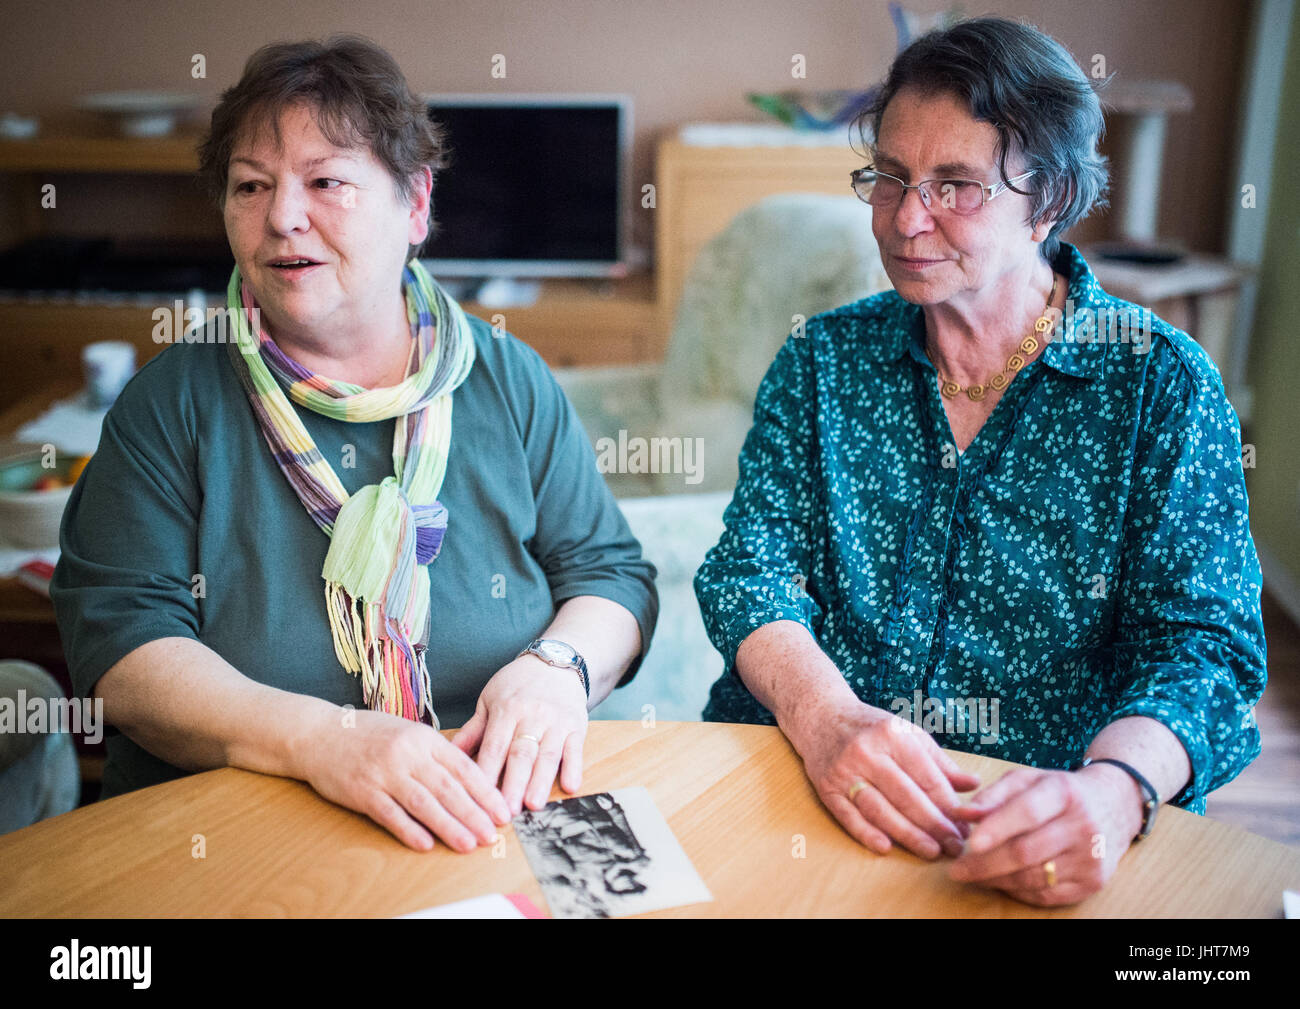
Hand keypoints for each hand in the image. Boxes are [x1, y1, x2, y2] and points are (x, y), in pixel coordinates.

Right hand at [291, 706, 510, 852]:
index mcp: (424, 738)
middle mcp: (407, 753)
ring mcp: (384, 772)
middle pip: (447, 788)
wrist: (319, 734)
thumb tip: (472, 780)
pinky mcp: (362, 791)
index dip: (485, 792)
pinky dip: (409, 830)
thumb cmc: (369, 735)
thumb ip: (437, 753)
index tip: (502, 811)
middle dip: (474, 814)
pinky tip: (426, 844)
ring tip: (468, 844)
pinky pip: (390, 814)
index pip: (463, 767)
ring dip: (449, 826)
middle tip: (492, 834)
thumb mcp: (409, 733)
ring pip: (424, 803)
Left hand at [453, 654, 588, 815]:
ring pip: (548, 754)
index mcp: (507, 710)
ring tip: (534, 805)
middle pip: (521, 754)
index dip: (487, 774)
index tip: (478, 799)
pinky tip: (570, 786)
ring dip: (541, 781)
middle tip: (507, 812)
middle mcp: (532, 715)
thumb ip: (473, 729)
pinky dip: (574, 767)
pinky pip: (576, 749)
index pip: (494, 746)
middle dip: (514, 784)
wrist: (556, 662)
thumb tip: (448, 755)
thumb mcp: (490, 699)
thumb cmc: (517, 685)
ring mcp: (556, 721)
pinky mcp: (577, 725)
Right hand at [789, 696, 979, 858]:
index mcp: (892, 734)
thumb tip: (973, 785)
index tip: (965, 827)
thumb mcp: (908, 734)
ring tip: (931, 851)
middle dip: (934, 825)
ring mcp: (844, 770)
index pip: (926, 777)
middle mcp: (867, 751)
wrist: (821, 716)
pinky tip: (886, 848)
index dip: (948, 806)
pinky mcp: (826, 787)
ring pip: (879, 809)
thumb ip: (940, 762)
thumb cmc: (872, 728)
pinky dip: (866, 833)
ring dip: (907, 834)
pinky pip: (848, 816)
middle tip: (955, 847)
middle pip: (905, 796)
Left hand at [948, 763, 1143, 905]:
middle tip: (958, 870)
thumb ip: (993, 795)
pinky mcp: (1094, 882)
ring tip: (974, 876)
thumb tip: (963, 814)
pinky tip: (1001, 882)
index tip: (970, 843)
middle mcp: (1083, 825)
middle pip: (1027, 852)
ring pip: (1034, 878)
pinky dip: (1018, 891)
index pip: (1026, 812)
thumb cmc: (1059, 792)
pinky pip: (1048, 895)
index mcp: (1064, 792)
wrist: (1114, 806)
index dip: (997, 829)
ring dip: (998, 880)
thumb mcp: (1029, 779)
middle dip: (986, 864)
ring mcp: (1091, 857)